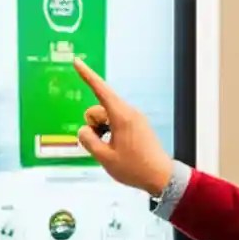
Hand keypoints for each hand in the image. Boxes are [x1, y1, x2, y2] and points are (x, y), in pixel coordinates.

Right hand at [73, 58, 172, 195]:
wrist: (162, 178)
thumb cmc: (135, 168)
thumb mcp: (104, 157)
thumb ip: (88, 140)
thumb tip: (84, 130)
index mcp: (122, 116)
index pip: (100, 90)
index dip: (86, 75)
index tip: (77, 61)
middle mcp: (130, 113)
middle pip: (99, 109)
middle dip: (94, 124)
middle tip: (104, 146)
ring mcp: (135, 119)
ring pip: (106, 117)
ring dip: (102, 131)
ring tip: (114, 150)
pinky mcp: (138, 126)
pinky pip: (116, 123)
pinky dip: (110, 133)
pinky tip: (118, 149)